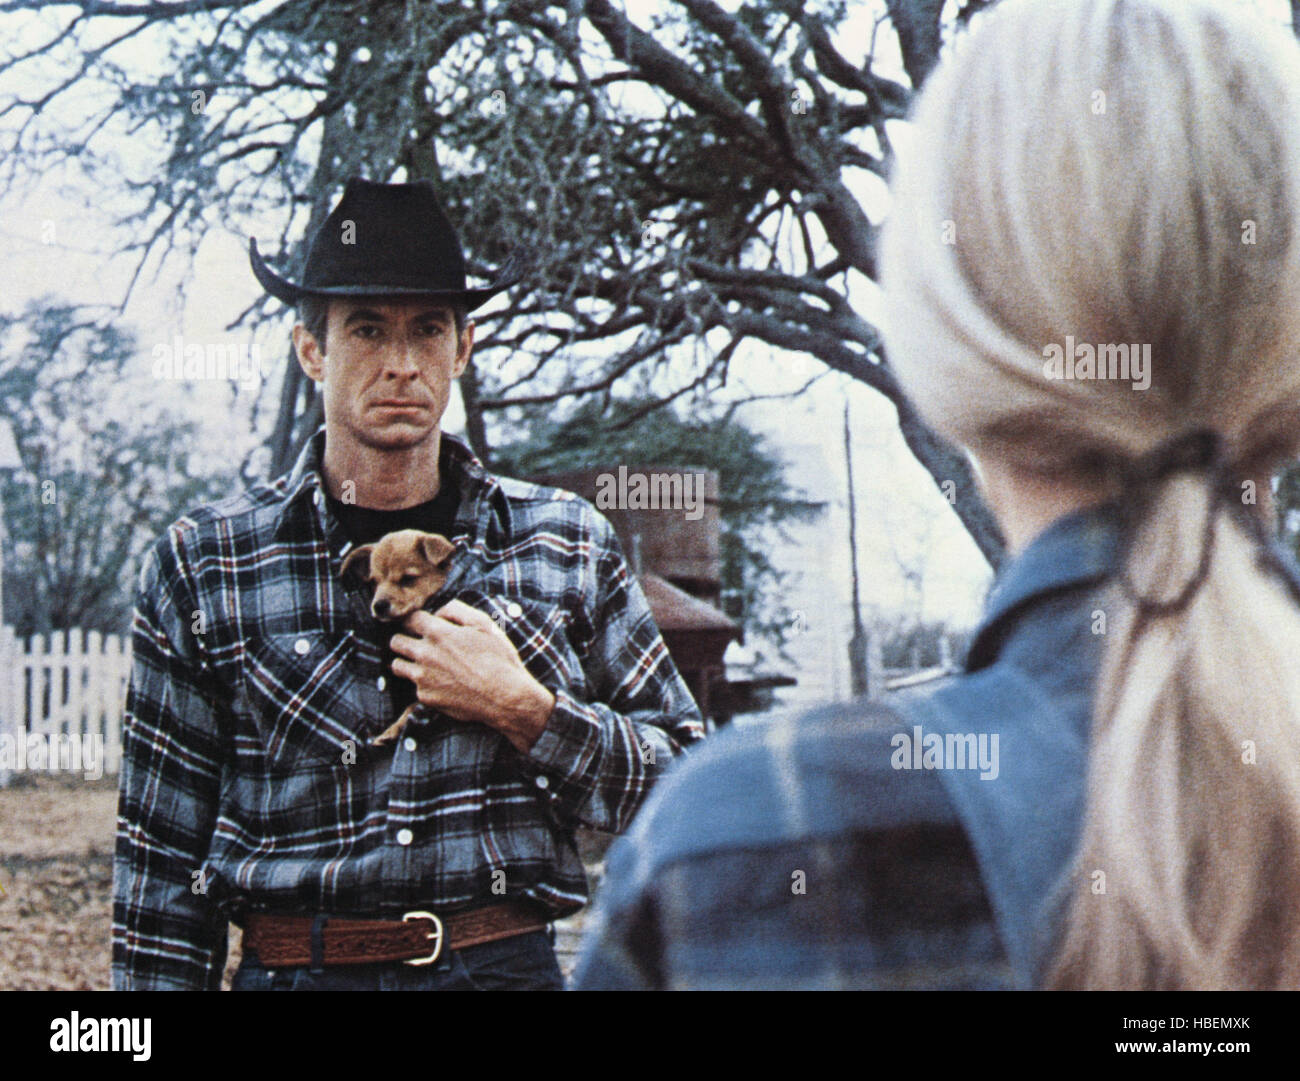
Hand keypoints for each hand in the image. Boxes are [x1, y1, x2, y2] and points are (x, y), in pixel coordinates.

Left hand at [389, 599, 555, 752]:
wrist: (505, 698)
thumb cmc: (498, 659)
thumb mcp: (484, 624)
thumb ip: (457, 610)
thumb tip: (438, 612)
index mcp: (438, 633)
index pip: (409, 619)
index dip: (415, 620)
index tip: (421, 625)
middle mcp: (425, 654)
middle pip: (395, 641)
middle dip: (405, 639)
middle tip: (419, 643)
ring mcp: (422, 677)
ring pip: (397, 665)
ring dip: (407, 661)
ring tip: (424, 663)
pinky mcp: (425, 697)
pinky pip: (414, 686)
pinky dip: (423, 683)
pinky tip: (441, 683)